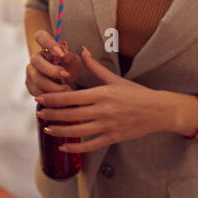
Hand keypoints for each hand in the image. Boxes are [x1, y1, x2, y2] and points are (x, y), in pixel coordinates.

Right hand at [27, 32, 82, 97]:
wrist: (64, 80)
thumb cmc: (69, 66)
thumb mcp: (74, 60)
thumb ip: (69, 56)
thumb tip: (63, 54)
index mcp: (45, 45)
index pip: (40, 36)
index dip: (48, 43)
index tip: (60, 53)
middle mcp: (35, 57)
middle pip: (36, 61)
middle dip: (52, 70)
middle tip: (67, 76)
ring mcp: (30, 71)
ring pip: (37, 79)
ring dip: (53, 86)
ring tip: (68, 89)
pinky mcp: (30, 84)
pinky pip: (36, 91)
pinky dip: (49, 95)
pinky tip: (60, 96)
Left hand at [35, 48, 173, 152]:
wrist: (158, 110)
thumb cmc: (137, 93)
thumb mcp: (116, 79)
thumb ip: (96, 67)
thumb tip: (83, 50)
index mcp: (102, 94)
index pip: (72, 97)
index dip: (54, 99)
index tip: (41, 98)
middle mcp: (103, 110)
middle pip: (71, 114)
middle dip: (52, 114)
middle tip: (39, 113)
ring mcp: (108, 126)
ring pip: (77, 131)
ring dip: (60, 130)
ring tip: (47, 129)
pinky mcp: (112, 137)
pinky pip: (90, 145)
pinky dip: (75, 147)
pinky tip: (64, 146)